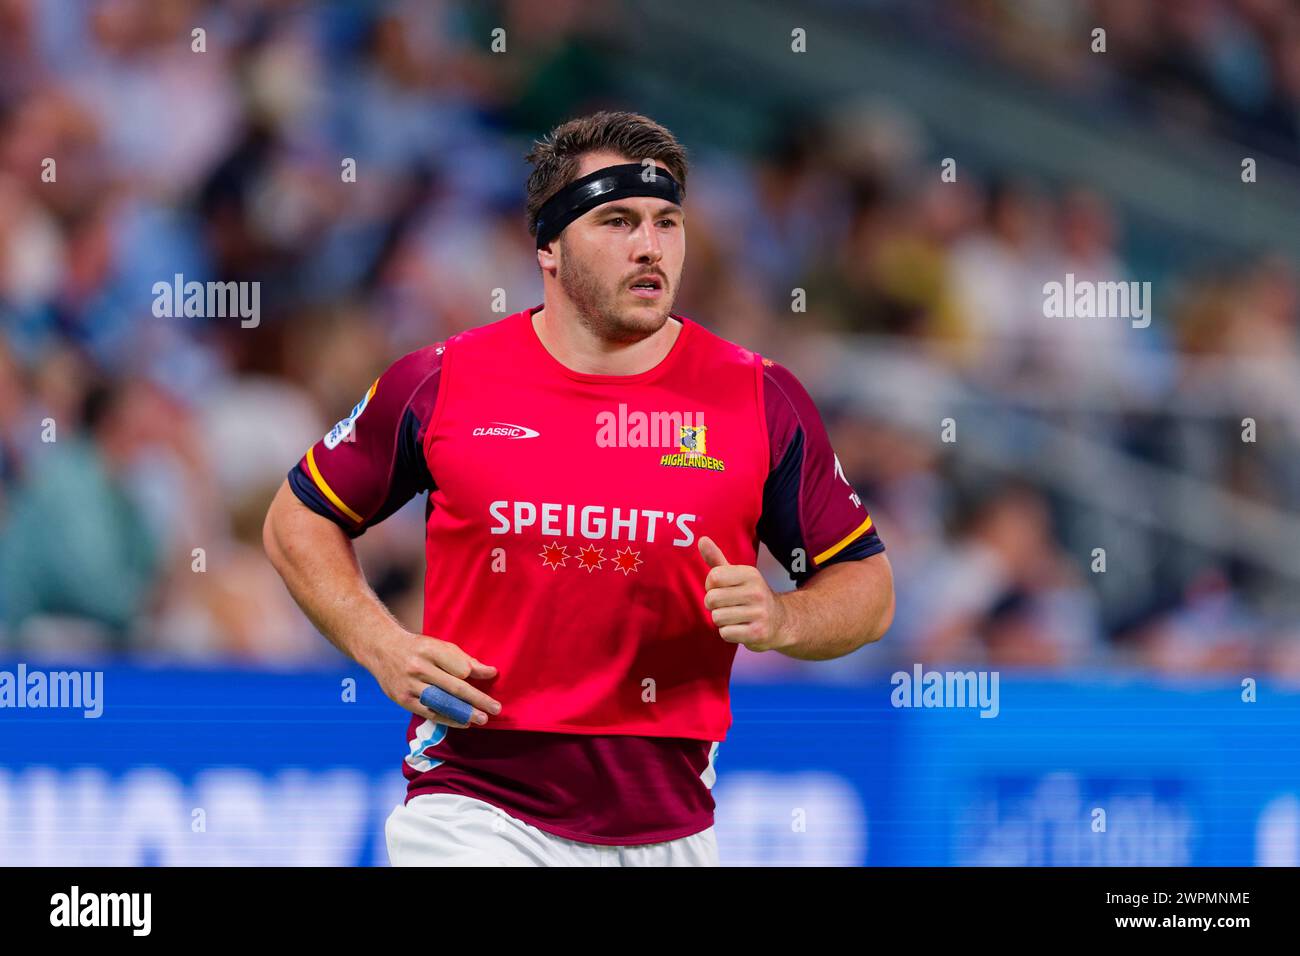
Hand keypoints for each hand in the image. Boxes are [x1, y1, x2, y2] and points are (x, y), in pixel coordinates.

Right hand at [362, 626, 501, 727]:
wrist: (381, 649)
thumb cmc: (417, 648)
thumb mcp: (439, 646)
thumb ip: (464, 659)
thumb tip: (490, 672)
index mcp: (430, 650)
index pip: (458, 667)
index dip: (474, 674)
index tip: (491, 679)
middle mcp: (419, 668)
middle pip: (453, 687)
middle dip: (477, 700)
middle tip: (495, 709)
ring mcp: (409, 685)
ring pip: (441, 703)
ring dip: (464, 713)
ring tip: (481, 719)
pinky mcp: (403, 700)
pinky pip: (429, 713)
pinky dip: (448, 719)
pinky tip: (463, 722)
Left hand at [698, 536, 789, 651]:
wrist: (780, 621)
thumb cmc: (750, 596)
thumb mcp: (736, 575)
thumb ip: (716, 559)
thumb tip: (701, 539)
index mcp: (750, 574)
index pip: (713, 577)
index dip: (711, 586)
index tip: (722, 589)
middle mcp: (757, 592)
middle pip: (712, 599)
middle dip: (714, 606)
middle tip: (728, 606)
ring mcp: (759, 613)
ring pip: (717, 618)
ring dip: (721, 621)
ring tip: (735, 617)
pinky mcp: (757, 633)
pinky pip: (725, 633)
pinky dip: (728, 633)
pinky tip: (740, 628)